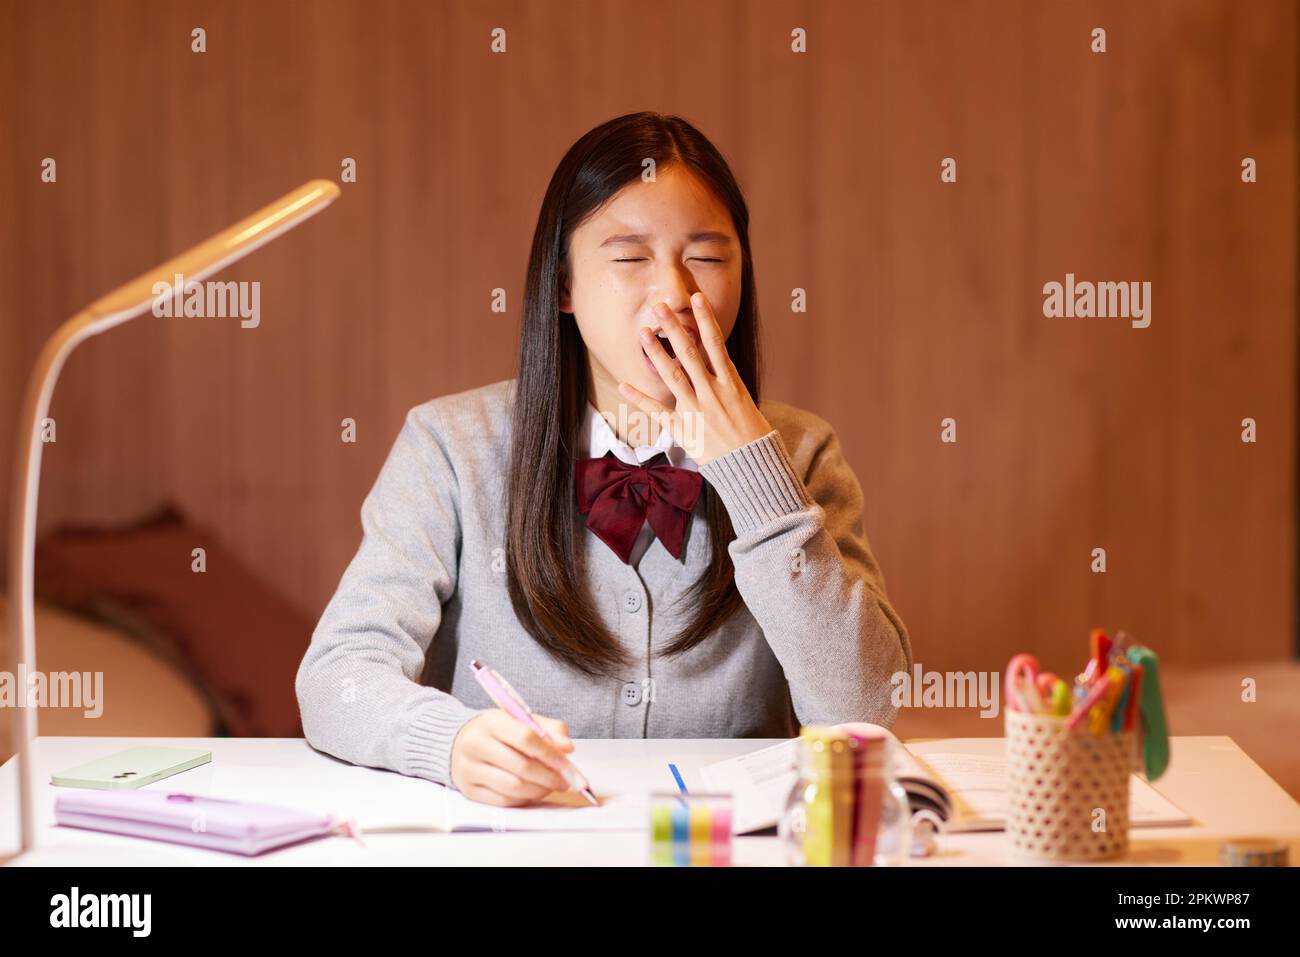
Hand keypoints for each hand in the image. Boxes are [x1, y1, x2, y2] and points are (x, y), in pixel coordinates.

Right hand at [449, 709, 575, 806]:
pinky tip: (532, 792)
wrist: (459, 742)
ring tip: (550, 786)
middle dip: (549, 777)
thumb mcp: (522, 720)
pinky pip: (503, 800)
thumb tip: (567, 748)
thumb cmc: (497, 732)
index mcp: (491, 721)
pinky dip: (523, 799)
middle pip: (521, 766)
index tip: (567, 764)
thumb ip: (549, 729)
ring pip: (513, 787)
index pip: (526, 738)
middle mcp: (476, 744)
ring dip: (539, 790)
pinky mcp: (468, 789)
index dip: (550, 754)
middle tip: (565, 781)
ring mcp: (469, 768)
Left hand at [618, 292, 772, 465]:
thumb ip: (723, 378)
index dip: (706, 319)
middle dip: (674, 328)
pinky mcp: (685, 430)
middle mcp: (713, 392)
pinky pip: (658, 412)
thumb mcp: (742, 398)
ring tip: (644, 332)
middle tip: (659, 306)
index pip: (716, 343)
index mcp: (730, 382)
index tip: (697, 297)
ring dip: (656, 353)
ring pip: (673, 375)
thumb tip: (711, 358)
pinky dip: (640, 399)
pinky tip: (624, 385)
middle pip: (689, 353)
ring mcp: (697, 410)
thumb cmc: (750, 431)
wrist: (754, 464)